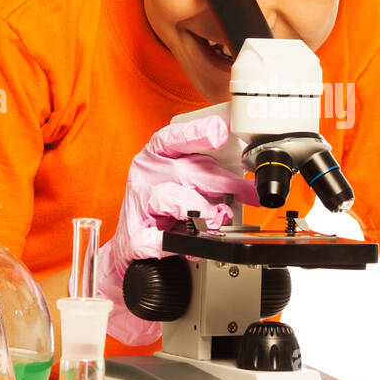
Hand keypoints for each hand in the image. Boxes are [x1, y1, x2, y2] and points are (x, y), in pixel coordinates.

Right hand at [98, 115, 258, 345]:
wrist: (132, 243)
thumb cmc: (162, 204)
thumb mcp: (186, 181)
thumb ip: (212, 178)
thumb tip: (248, 188)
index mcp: (157, 156)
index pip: (173, 138)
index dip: (196, 133)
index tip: (219, 132)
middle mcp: (146, 175)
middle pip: (186, 171)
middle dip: (223, 182)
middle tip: (246, 192)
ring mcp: (138, 204)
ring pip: (170, 199)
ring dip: (201, 212)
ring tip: (217, 220)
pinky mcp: (135, 235)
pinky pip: (160, 239)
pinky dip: (179, 244)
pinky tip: (192, 247)